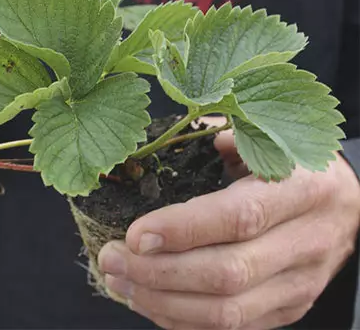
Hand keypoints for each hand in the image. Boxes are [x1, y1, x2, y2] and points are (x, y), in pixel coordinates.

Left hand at [98, 130, 359, 328]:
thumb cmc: (294, 167)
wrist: (350, 207)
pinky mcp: (288, 309)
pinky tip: (146, 299)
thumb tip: (166, 145)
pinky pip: (230, 328)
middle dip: (158, 273)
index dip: (182, 230)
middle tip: (111, 258)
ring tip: (117, 281)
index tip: (133, 233)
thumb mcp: (270, 138)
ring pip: (226, 312)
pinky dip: (180, 319)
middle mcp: (306, 243)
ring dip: (160, 301)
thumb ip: (223, 136)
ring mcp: (299, 285)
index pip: (239, 217)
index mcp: (301, 191)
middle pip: (227, 274)